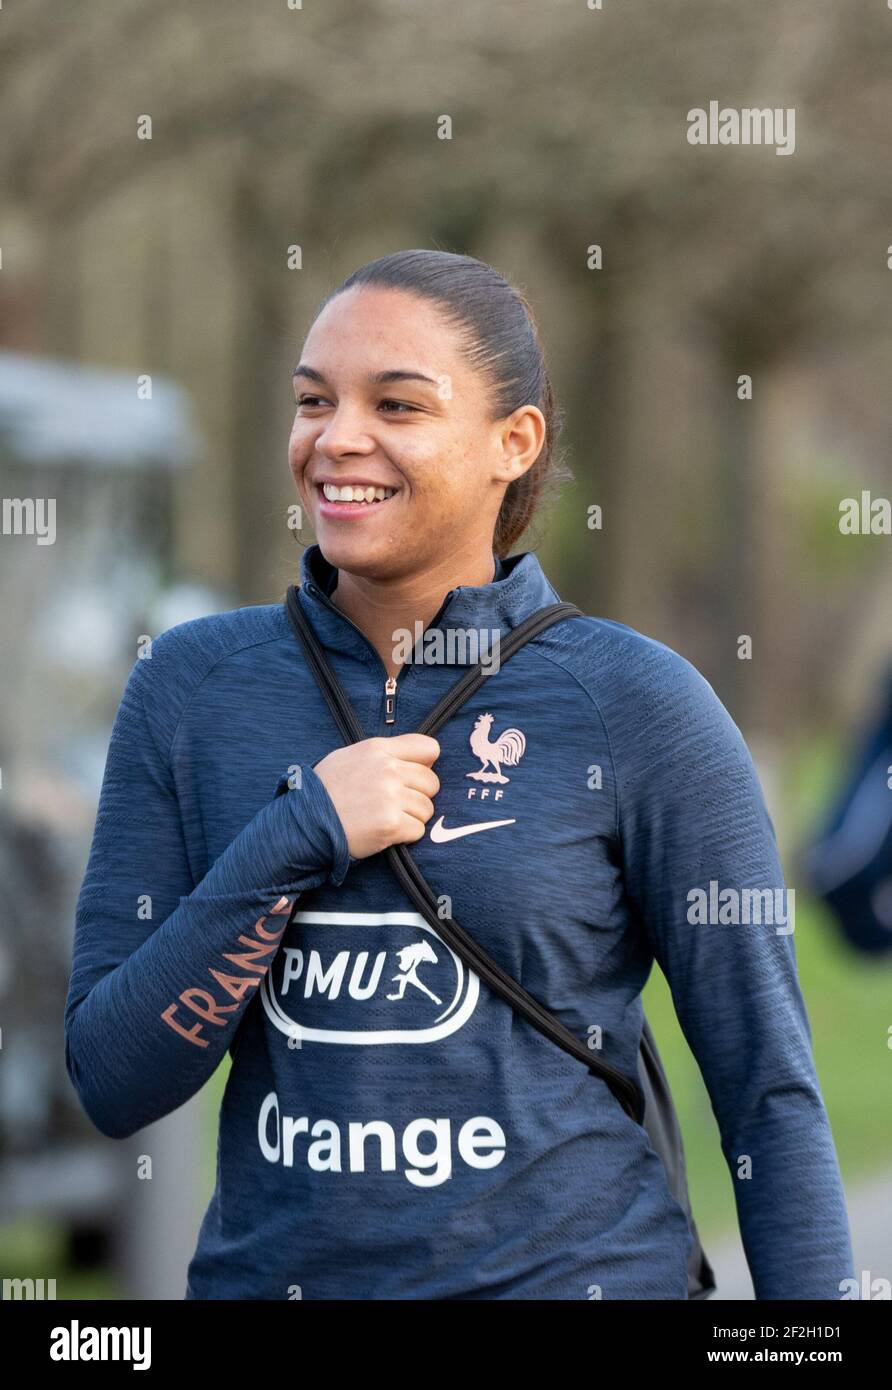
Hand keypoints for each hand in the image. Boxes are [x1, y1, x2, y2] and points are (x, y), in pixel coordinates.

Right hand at [313, 734, 440, 858]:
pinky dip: (405, 835)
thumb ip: (384, 754)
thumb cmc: (327, 791)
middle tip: (395, 804)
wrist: (306, 823)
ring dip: (412, 818)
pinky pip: (418, 830)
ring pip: (427, 809)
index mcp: (378, 749)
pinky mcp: (391, 823)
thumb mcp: (350, 757)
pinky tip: (385, 831)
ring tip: (386, 818)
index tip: (414, 777)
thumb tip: (424, 759)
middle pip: (432, 782)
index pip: (429, 748)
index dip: (426, 765)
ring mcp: (390, 797)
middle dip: (418, 796)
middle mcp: (387, 770)